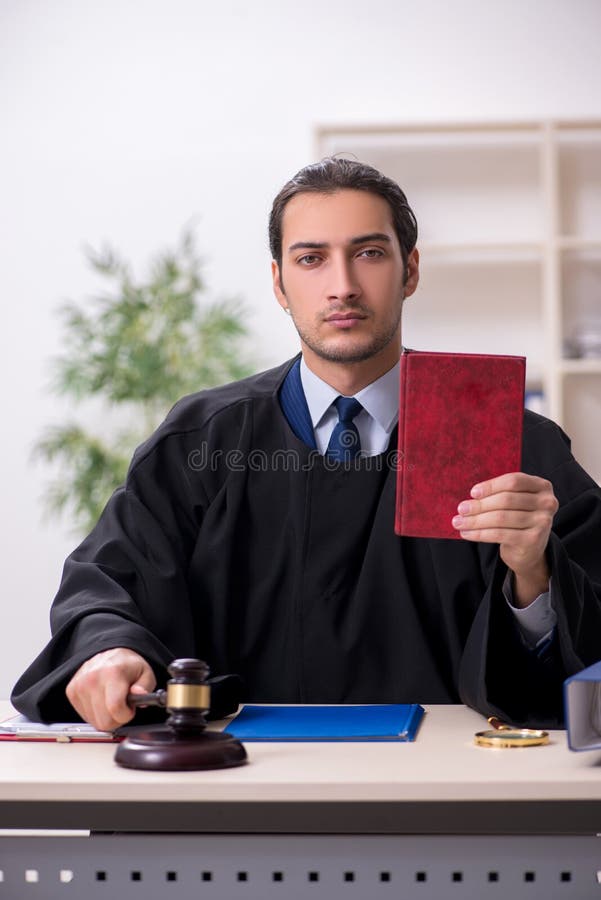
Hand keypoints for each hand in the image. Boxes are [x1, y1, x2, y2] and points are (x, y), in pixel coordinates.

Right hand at [65, 647, 155, 731]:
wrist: (111, 654)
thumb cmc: (129, 666)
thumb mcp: (146, 674)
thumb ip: (145, 687)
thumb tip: (139, 694)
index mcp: (112, 673)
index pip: (115, 708)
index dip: (126, 714)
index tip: (130, 708)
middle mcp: (92, 678)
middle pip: (103, 720)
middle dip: (117, 718)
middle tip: (122, 705)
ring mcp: (79, 685)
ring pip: (94, 721)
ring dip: (106, 716)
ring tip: (112, 701)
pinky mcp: (71, 691)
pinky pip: (85, 716)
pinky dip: (95, 713)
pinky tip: (102, 701)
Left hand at [452, 472, 558, 607]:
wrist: (529, 550)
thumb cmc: (516, 519)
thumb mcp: (513, 502)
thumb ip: (498, 494)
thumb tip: (471, 498)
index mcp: (542, 486)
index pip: (514, 481)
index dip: (491, 486)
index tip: (473, 493)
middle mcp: (547, 503)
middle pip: (506, 500)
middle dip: (479, 505)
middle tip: (461, 509)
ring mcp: (543, 522)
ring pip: (501, 518)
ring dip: (475, 520)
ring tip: (459, 522)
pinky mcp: (534, 540)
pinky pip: (500, 534)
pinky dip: (480, 533)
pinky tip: (466, 533)